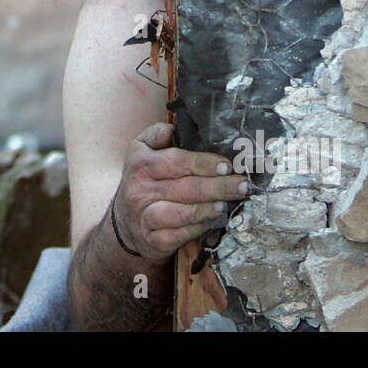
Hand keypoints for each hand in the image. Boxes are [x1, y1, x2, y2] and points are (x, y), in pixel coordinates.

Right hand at [111, 122, 251, 262]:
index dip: (204, 163)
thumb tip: (171, 127)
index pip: (176, 161)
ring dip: (209, 208)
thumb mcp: (141, 151)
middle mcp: (139, 189)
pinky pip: (178, 236)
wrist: (125, 221)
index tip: (227, 165)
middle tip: (242, 185)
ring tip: (227, 203)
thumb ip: (156, 135)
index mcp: (140, 163)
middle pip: (186, 188)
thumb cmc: (143, 179)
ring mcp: (143, 216)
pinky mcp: (151, 239)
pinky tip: (212, 221)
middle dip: (219, 187)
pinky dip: (198, 228)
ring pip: (182, 213)